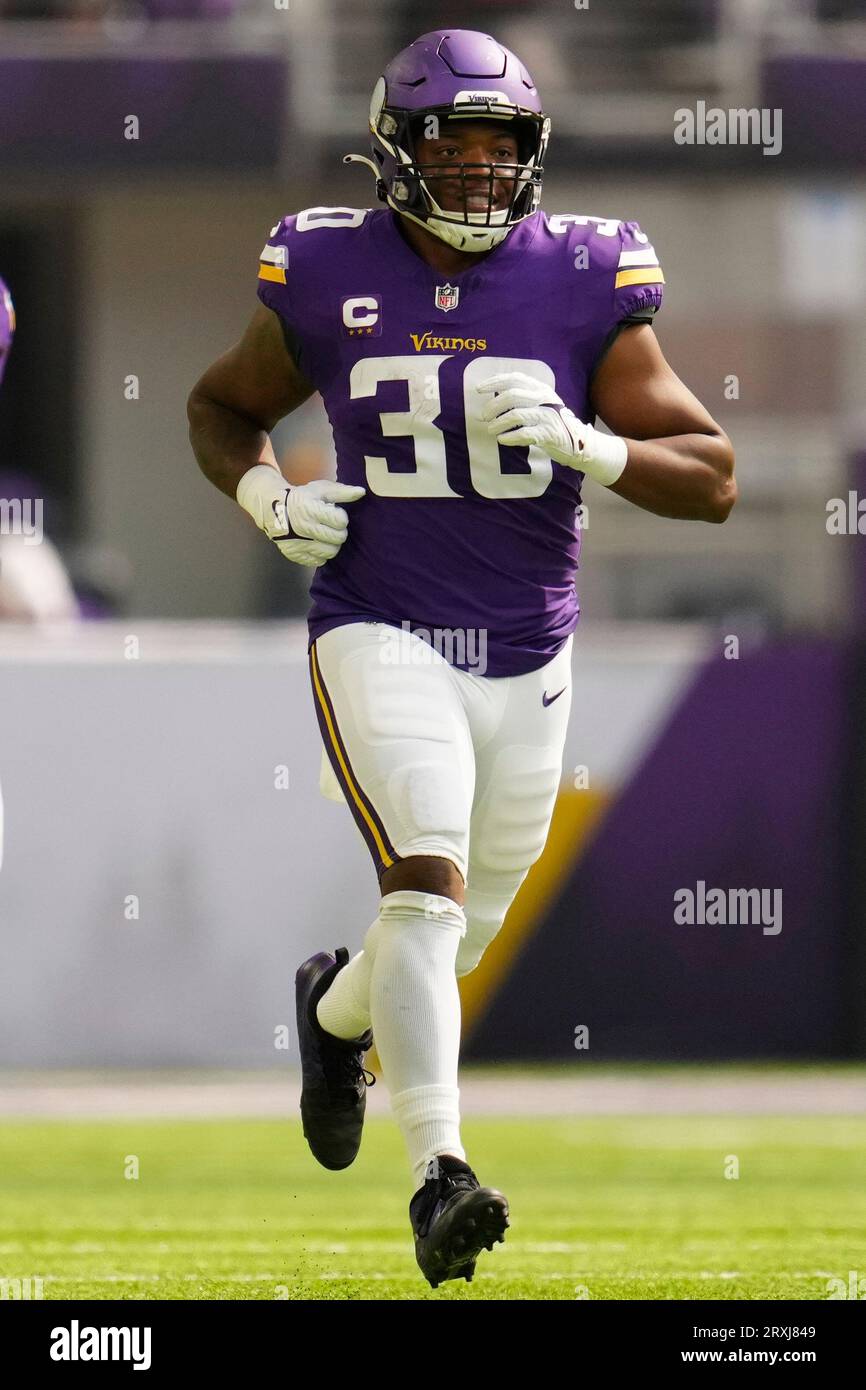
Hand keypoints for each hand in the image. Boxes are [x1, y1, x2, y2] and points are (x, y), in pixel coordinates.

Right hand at [236, 466, 365, 563]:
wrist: (274, 510)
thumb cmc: (302, 498)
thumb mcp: (320, 490)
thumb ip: (342, 491)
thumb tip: (361, 492)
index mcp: (311, 509)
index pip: (341, 522)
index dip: (341, 517)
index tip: (333, 513)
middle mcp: (304, 528)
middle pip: (338, 538)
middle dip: (339, 531)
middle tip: (331, 526)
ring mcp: (299, 544)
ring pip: (331, 552)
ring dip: (332, 544)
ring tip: (325, 535)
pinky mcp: (295, 555)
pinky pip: (318, 561)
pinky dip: (320, 554)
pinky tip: (316, 543)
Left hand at [476, 371, 627, 485]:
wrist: (579, 442)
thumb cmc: (553, 422)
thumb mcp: (541, 403)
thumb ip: (524, 396)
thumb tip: (495, 390)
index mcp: (541, 388)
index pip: (515, 379)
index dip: (495, 382)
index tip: (479, 389)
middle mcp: (545, 399)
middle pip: (512, 396)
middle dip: (493, 406)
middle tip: (484, 417)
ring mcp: (548, 416)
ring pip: (516, 415)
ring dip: (499, 423)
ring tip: (491, 430)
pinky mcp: (549, 434)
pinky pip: (525, 434)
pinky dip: (510, 437)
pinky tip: (502, 440)